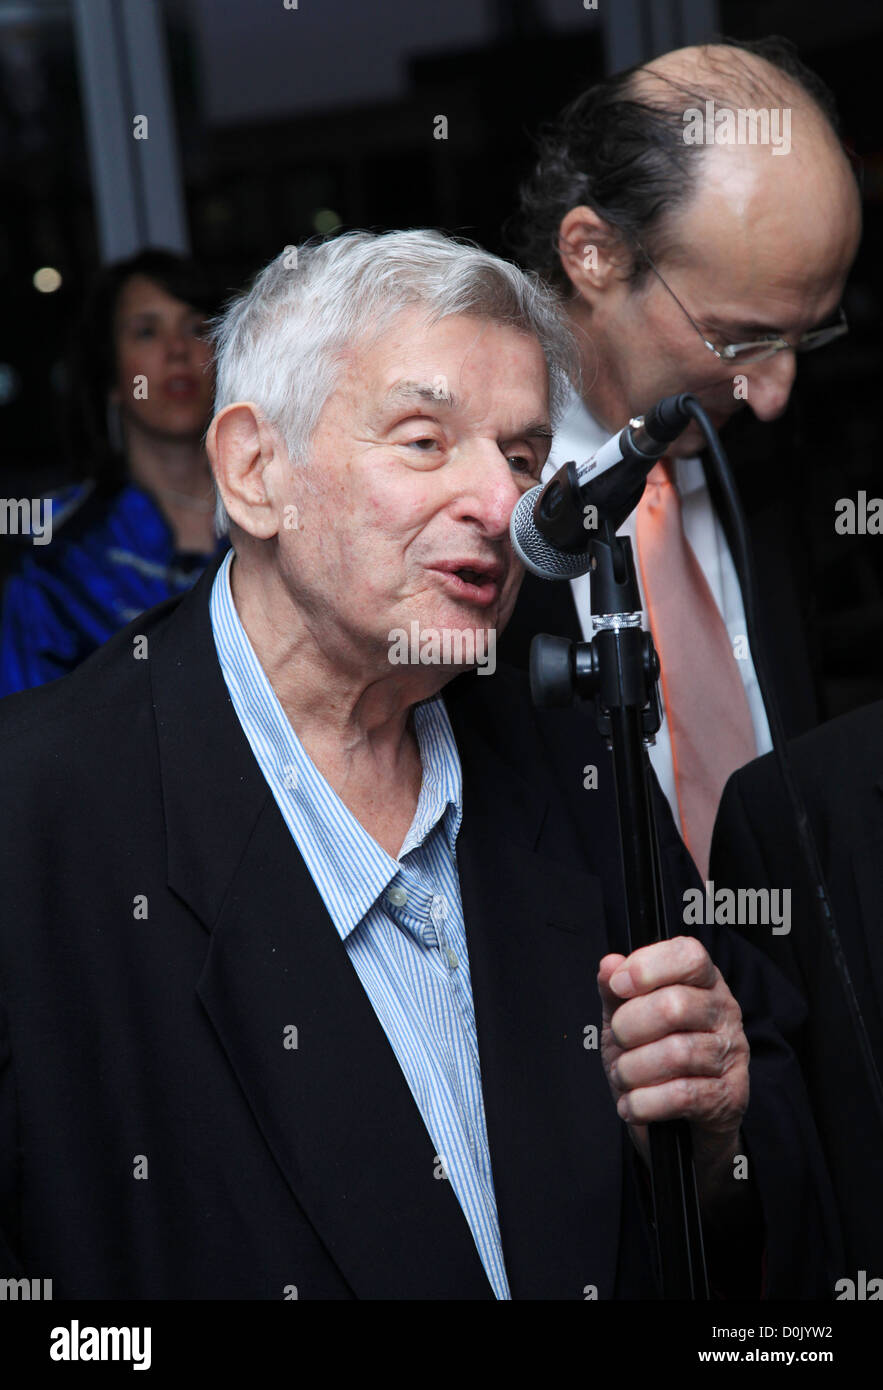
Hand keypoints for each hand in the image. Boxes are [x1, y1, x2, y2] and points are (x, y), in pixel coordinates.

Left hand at [597, 935, 749, 1172]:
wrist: (677, 1126)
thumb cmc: (651, 1061)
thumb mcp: (625, 1020)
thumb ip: (615, 992)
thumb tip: (609, 964)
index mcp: (703, 983)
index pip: (689, 955)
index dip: (648, 966)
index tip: (618, 985)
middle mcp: (724, 1012)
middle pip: (675, 1005)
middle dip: (629, 1027)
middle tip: (618, 1041)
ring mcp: (731, 1054)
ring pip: (677, 1053)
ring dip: (633, 1070)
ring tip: (623, 1077)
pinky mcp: (730, 1097)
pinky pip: (682, 1096)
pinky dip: (644, 1102)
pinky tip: (632, 1104)